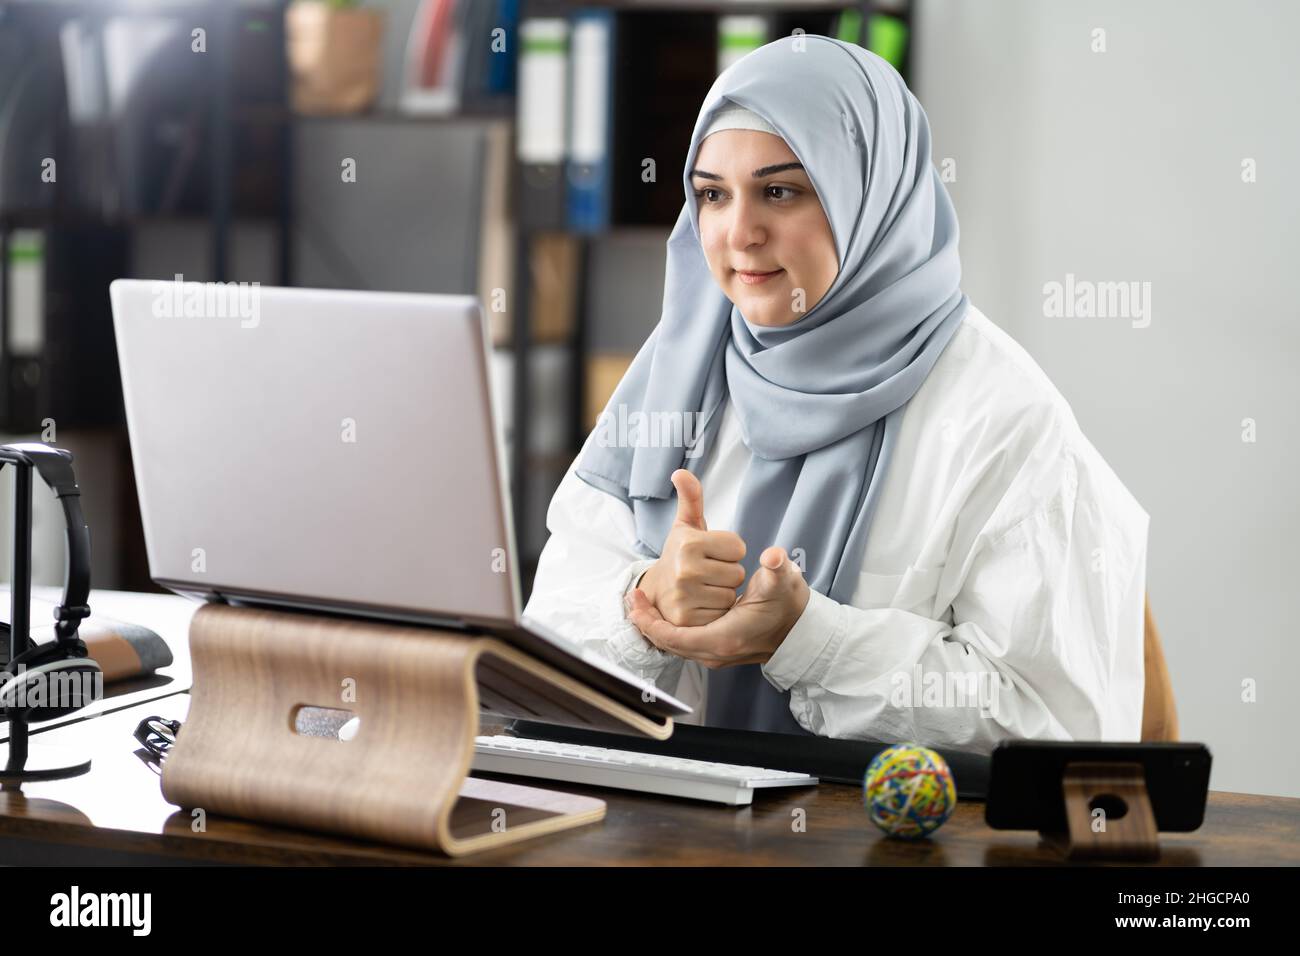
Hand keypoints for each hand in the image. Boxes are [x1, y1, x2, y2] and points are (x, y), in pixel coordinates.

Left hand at [627, 545, 809, 668]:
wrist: (802, 630)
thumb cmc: (790, 605)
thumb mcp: (784, 582)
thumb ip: (776, 568)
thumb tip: (773, 556)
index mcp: (725, 637)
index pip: (674, 638)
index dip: (650, 621)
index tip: (635, 599)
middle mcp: (716, 652)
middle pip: (668, 643)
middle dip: (646, 622)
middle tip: (630, 598)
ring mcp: (716, 655)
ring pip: (674, 646)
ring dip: (654, 626)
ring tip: (638, 603)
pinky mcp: (717, 651)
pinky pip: (683, 645)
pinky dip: (667, 631)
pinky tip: (658, 613)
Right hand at [633, 469, 746, 626]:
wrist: (657, 591)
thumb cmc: (680, 554)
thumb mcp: (686, 525)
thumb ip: (690, 497)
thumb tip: (680, 472)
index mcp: (689, 543)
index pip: (739, 547)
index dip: (729, 550)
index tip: (712, 552)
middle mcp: (685, 570)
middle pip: (738, 573)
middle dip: (728, 572)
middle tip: (708, 571)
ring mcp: (685, 596)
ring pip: (731, 595)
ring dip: (723, 592)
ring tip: (705, 587)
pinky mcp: (688, 620)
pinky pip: (722, 613)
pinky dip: (716, 610)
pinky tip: (702, 604)